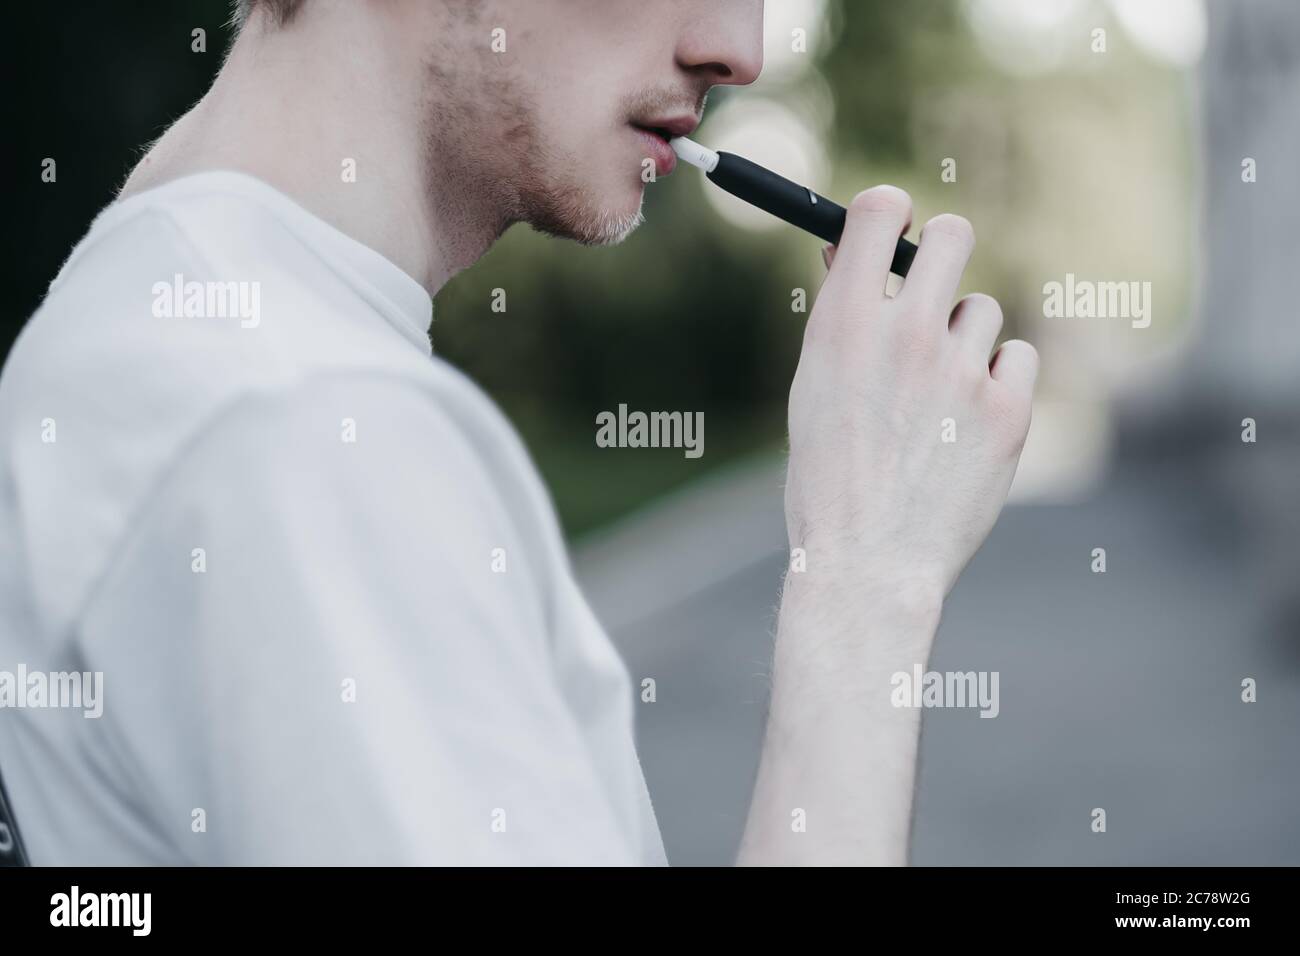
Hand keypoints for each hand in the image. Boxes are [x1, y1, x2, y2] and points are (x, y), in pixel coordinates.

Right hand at [785, 186, 1037, 608]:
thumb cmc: (828, 478)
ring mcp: (960, 370)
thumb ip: (841, 315)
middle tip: (930, 293)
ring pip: (982, 310)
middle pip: (953, 235)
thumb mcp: (814, 386)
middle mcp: (903, 335)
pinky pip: (1015, 358)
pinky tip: (966, 420)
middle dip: (942, 253)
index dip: (891, 214)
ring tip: (936, 396)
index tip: (893, 229)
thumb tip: (855, 253)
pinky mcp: (1006, 408)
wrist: (867, 561)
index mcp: (842, 325)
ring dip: (963, 339)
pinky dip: (996, 381)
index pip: (882, 212)